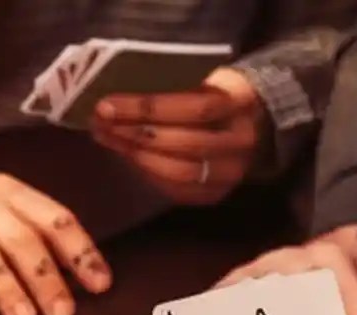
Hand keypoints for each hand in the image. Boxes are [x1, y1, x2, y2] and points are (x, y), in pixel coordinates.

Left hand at [92, 68, 263, 204]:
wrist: (256, 123)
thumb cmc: (217, 92)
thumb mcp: (203, 78)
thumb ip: (171, 87)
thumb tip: (117, 98)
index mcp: (239, 103)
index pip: (194, 108)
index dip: (149, 108)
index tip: (109, 103)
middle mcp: (240, 142)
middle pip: (184, 143)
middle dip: (135, 133)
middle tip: (101, 122)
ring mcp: (231, 173)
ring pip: (180, 172)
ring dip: (137, 156)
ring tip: (108, 138)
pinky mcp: (217, 194)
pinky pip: (178, 190)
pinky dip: (148, 173)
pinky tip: (127, 156)